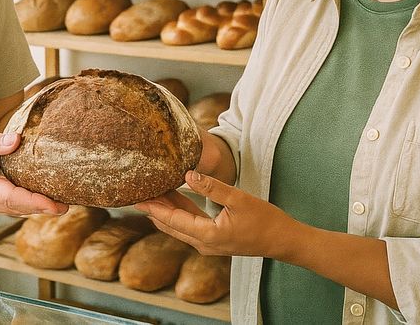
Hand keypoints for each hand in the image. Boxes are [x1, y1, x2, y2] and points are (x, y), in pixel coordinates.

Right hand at [0, 131, 67, 216]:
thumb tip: (17, 140)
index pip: (9, 196)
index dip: (33, 201)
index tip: (53, 204)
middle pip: (16, 208)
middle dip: (42, 208)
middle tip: (68, 205)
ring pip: (12, 211)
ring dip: (35, 209)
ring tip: (60, 204)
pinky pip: (7, 209)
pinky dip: (25, 206)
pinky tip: (40, 201)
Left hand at [135, 170, 297, 258]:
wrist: (283, 241)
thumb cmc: (265, 220)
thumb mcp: (239, 199)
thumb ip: (212, 187)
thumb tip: (188, 174)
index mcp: (208, 235)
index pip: (172, 220)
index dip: (153, 208)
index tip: (136, 199)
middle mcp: (204, 243)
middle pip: (171, 224)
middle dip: (154, 209)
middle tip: (136, 192)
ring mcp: (208, 243)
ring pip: (180, 225)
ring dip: (166, 210)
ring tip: (150, 192)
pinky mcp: (214, 239)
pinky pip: (191, 225)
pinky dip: (180, 212)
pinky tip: (174, 198)